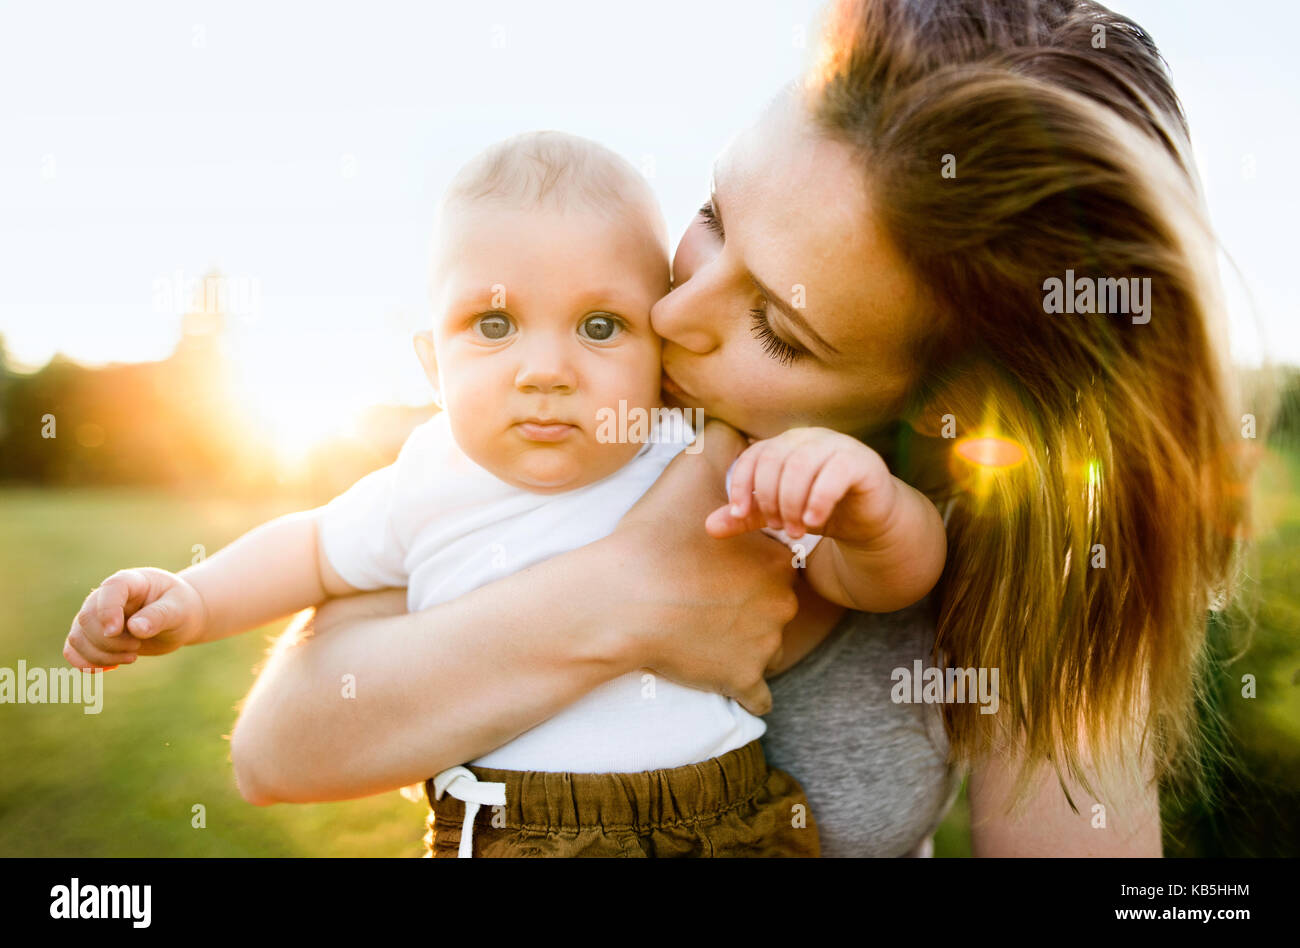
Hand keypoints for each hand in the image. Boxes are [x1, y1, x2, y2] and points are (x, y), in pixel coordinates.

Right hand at [64, 567, 207, 668]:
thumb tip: (135, 628)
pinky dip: (85, 663)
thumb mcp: (179, 609)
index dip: (108, 611)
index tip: (115, 632)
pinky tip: (109, 668)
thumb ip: (159, 616)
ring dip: (101, 655)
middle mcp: (106, 596)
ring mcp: (96, 616)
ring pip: (77, 638)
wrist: (179, 618)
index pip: (110, 590)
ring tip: (131, 657)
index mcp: (130, 582)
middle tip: (137, 647)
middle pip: (87, 618)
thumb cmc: (181, 607)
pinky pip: (73, 649)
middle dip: (109, 642)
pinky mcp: (93, 635)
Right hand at [612, 419, 799, 714]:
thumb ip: (724, 441)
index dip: (742, 559)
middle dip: (746, 599)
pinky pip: (755, 692)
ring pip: (763, 642)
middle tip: (702, 592)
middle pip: (771, 601)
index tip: (709, 560)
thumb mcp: (692, 470)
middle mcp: (781, 604)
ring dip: (739, 637)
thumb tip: (735, 427)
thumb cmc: (655, 537)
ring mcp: (763, 647)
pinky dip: (742, 685)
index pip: (771, 558)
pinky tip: (717, 670)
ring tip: (699, 627)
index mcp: (775, 558)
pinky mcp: (741, 680)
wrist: (620, 602)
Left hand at [705, 426, 896, 544]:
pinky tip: (814, 520)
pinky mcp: (860, 461)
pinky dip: (818, 500)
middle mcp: (808, 438)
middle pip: (773, 461)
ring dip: (791, 503)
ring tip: (796, 530)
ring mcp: (836, 445)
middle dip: (769, 499)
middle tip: (778, 527)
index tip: (738, 514)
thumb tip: (709, 527)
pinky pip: (833, 475)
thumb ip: (747, 517)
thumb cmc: (821, 509)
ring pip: (800, 467)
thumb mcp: (779, 514)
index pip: (752, 456)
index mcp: (785, 444)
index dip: (740, 485)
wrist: (869, 521)